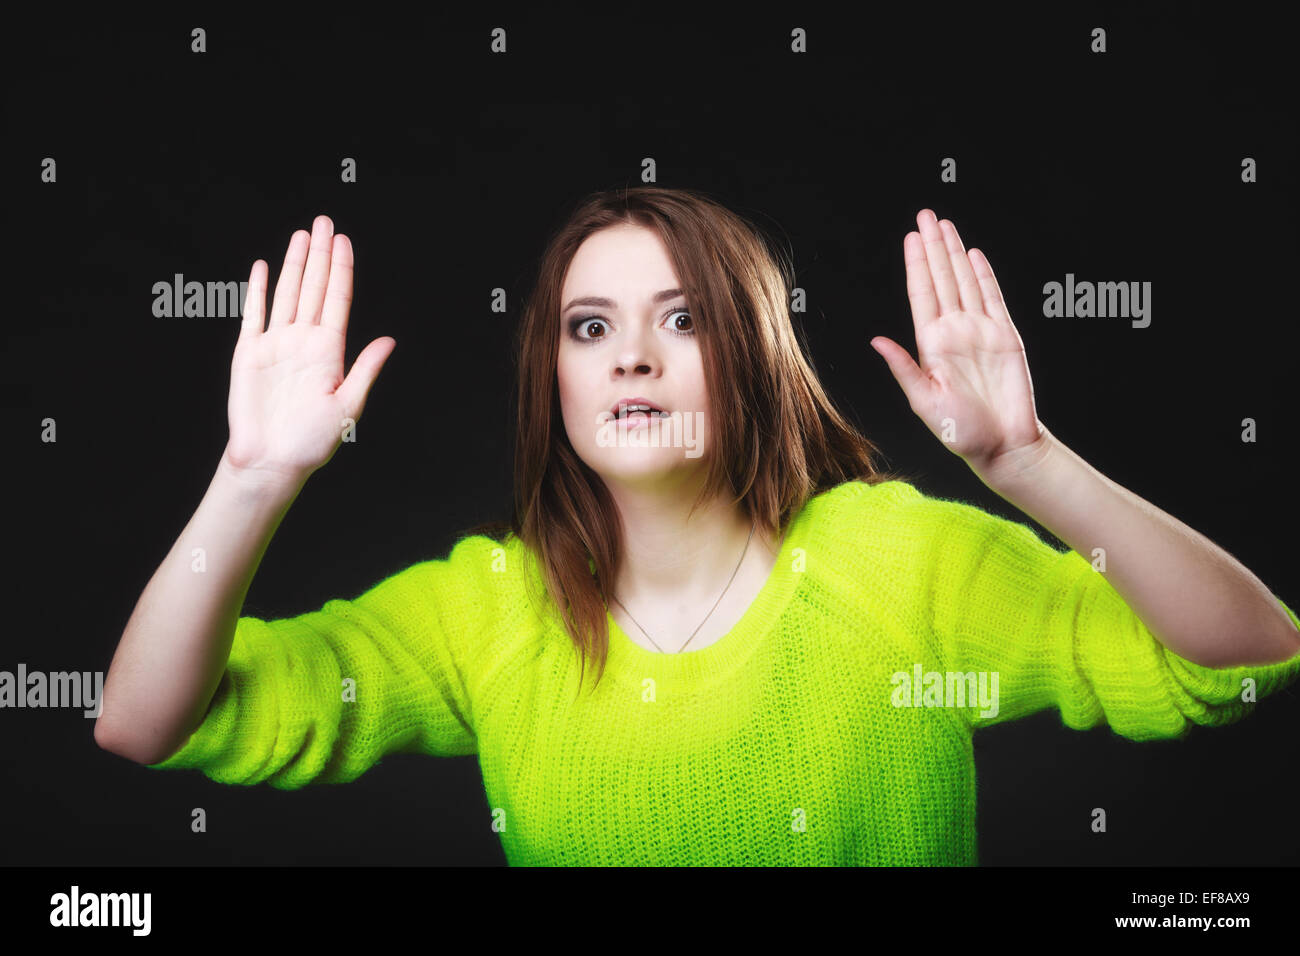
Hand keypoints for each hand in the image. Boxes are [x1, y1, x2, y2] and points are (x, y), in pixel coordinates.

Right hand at [223, 216, 394, 487]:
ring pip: (287, 294)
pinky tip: (263, 266)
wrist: (271, 460)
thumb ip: (365, 370)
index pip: (337, 300)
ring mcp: (276, 345)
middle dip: (320, 255)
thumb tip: (389, 340)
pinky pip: (254, 315)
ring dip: (293, 264)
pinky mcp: (249, 353)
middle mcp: (304, 342)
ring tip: (302, 235)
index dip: (341, 270)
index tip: (344, 241)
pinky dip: (258, 290)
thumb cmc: (312, 441)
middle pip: (313, 288)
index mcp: (329, 352)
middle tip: (324, 221)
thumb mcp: (347, 406)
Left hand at [870, 209, 1046, 479]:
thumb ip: (904, 369)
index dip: (916, 265)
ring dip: (955, 253)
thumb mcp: (924, 402)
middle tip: (926, 215)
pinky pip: (994, 298)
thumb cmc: (962, 432)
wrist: (1004, 446)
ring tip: (945, 225)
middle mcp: (954, 332)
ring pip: (965, 282)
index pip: (921, 295)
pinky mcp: (1006, 337)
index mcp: (931, 346)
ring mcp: (980, 332)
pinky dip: (984, 276)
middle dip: (933, 247)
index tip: (911, 238)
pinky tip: (974, 256)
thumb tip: (876, 341)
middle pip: (941, 279)